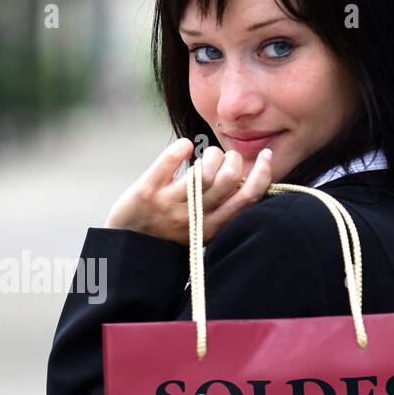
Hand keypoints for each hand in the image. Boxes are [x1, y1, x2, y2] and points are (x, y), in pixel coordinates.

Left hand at [104, 138, 273, 245]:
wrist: (127, 247)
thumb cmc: (168, 232)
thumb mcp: (200, 228)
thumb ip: (220, 208)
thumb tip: (243, 176)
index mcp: (211, 228)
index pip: (247, 200)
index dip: (263, 174)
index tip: (266, 155)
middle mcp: (193, 218)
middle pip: (229, 179)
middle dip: (232, 159)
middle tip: (223, 158)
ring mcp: (169, 205)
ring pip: (203, 171)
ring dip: (210, 154)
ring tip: (205, 155)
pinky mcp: (146, 192)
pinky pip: (169, 161)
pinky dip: (181, 147)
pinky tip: (184, 147)